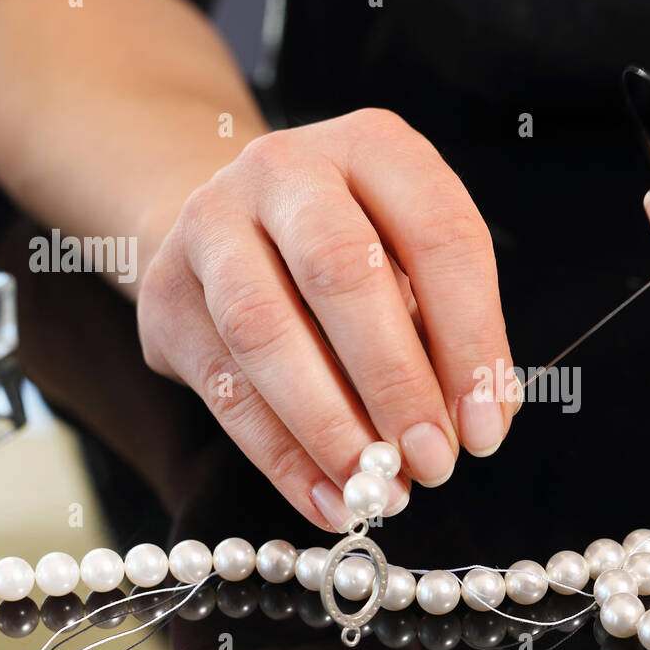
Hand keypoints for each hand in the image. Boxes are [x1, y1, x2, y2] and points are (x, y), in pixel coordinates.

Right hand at [137, 109, 517, 530]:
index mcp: (375, 148)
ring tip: (376, 491)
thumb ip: (452, 335)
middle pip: (342, 273)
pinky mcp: (165, 294)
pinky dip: (281, 457)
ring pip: (265, 332)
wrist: (230, 225)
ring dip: (329, 427)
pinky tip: (327, 501)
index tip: (484, 430)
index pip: (440, 236)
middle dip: (395, 381)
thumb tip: (477, 425)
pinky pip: (225, 387)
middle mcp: (286, 169)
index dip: (471, 341)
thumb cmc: (354, 254)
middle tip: (433, 462)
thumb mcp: (416, 266)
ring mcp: (211, 224)